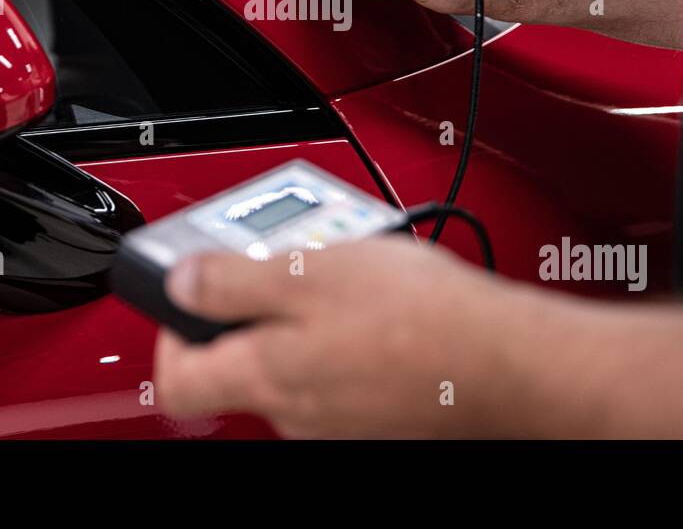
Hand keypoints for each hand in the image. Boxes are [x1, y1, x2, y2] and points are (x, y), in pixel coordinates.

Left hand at [152, 236, 525, 437]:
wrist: (509, 363)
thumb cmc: (419, 319)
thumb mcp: (309, 269)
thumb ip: (230, 279)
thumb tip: (179, 281)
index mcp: (265, 375)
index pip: (176, 379)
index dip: (172, 328)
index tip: (193, 289)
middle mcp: (295, 414)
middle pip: (239, 364)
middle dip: (255, 304)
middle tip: (286, 258)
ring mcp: (340, 424)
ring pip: (298, 363)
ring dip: (309, 314)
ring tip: (348, 268)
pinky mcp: (381, 419)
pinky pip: (344, 372)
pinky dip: (350, 336)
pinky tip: (383, 302)